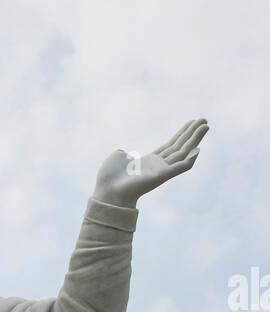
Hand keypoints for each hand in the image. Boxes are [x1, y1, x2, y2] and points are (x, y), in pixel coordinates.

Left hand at [93, 118, 207, 207]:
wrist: (107, 192)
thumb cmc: (109, 178)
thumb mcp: (117, 158)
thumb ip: (123, 154)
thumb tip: (124, 153)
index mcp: (149, 162)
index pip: (170, 146)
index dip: (182, 134)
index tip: (192, 122)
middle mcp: (158, 166)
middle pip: (180, 147)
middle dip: (192, 133)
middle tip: (205, 120)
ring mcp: (161, 171)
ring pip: (183, 152)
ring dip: (195, 139)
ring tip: (205, 125)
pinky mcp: (162, 176)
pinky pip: (180, 167)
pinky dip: (190, 159)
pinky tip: (198, 149)